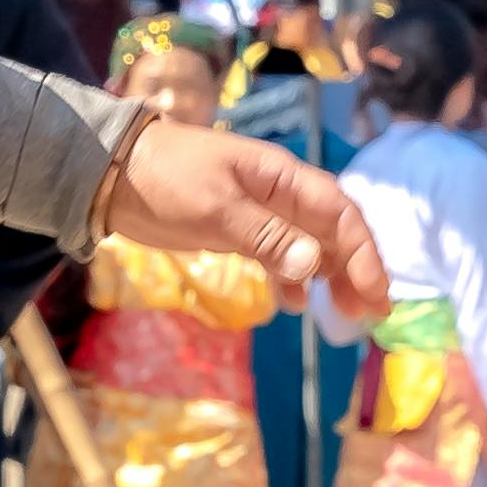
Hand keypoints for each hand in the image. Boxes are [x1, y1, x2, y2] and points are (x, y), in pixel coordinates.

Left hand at [105, 114, 388, 325]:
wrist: (112, 172)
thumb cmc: (166, 180)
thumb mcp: (216, 208)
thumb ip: (266, 236)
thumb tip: (315, 266)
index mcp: (281, 177)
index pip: (339, 213)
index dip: (363, 252)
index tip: (374, 292)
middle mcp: (279, 194)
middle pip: (333, 232)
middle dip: (357, 270)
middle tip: (371, 314)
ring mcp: (259, 213)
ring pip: (310, 246)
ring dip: (332, 278)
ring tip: (345, 315)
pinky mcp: (238, 231)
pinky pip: (279, 256)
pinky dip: (292, 280)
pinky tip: (294, 306)